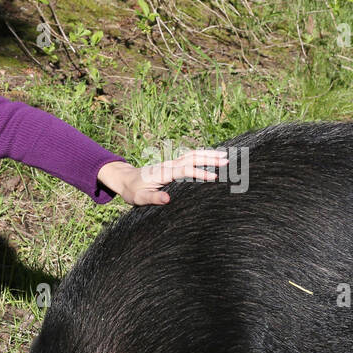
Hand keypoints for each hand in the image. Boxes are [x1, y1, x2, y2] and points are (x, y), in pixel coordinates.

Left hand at [96, 149, 228, 205]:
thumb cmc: (133, 191)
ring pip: (192, 154)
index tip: (214, 177)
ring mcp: (172, 163)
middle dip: (210, 158)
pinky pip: (190, 157)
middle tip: (227, 161)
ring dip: (208, 154)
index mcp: (163, 172)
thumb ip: (153, 198)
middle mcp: (169, 164)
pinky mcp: (173, 164)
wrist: (126, 179)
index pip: (185, 170)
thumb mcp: (140, 198)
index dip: (199, 173)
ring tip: (225, 155)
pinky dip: (202, 155)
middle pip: (192, 157)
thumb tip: (167, 199)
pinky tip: (213, 157)